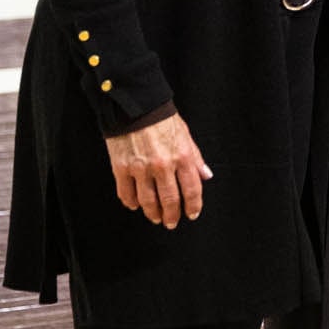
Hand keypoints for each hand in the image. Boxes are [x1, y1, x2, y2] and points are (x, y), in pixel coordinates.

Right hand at [104, 113, 211, 228]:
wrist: (135, 106)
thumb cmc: (162, 119)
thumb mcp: (185, 135)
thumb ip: (195, 158)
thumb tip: (206, 175)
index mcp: (181, 157)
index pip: (192, 190)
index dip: (193, 206)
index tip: (192, 214)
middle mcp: (163, 166)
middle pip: (170, 200)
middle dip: (172, 215)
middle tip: (171, 222)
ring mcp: (141, 169)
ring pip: (148, 201)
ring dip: (153, 213)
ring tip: (155, 217)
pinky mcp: (122, 168)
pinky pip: (126, 193)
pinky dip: (131, 202)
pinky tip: (135, 205)